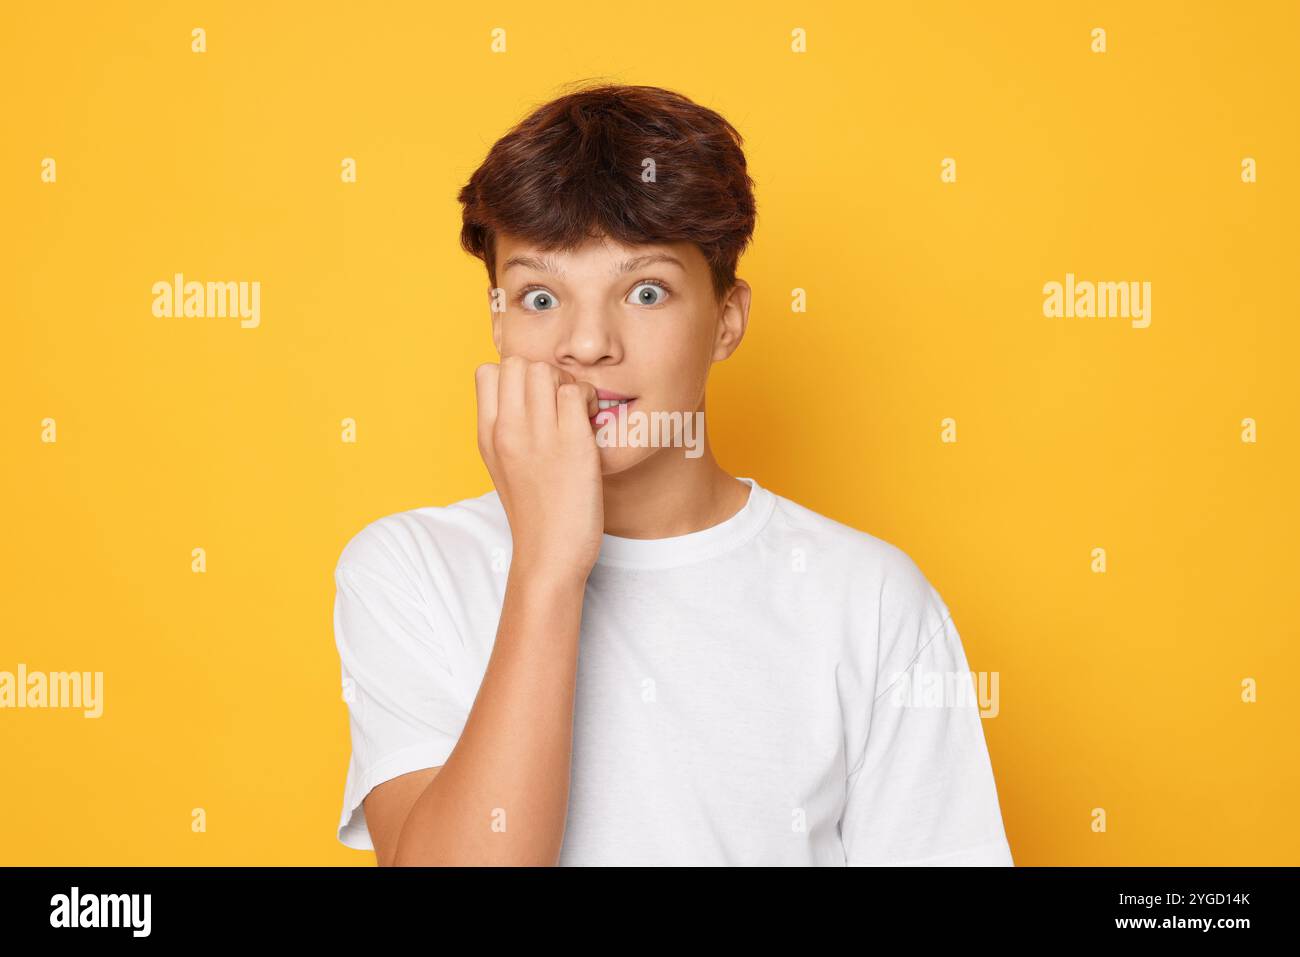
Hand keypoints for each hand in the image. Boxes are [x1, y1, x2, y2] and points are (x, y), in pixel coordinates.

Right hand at [475, 357, 602, 583]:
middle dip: (543, 373)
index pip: (487, 371)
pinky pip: (577, 393)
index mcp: (487, 435)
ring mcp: (538, 437)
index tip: (533, 400)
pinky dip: (588, 400)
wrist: (548, 555)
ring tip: (575, 413)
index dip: (515, 375)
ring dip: (566, 383)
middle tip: (558, 404)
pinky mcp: (572, 446)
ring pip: (546, 371)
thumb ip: (505, 429)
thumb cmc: (534, 513)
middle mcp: (507, 431)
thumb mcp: (503, 466)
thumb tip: (521, 395)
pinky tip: (590, 425)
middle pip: (518, 362)